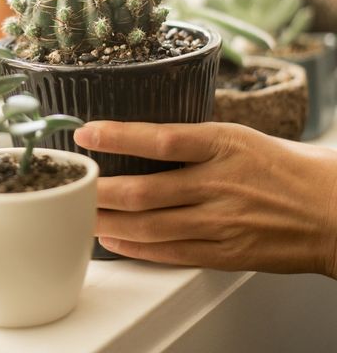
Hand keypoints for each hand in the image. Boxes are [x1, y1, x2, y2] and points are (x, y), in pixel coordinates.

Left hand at [74, 121, 336, 275]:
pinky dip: (139, 248)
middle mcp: (219, 182)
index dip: (118, 135)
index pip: (160, 137)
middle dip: (102, 190)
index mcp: (224, 144)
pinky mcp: (226, 252)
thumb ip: (193, 140)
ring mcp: (222, 221)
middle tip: (74, 186)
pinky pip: (173, 252)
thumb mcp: (239, 136)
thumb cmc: (285, 166)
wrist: (333, 209)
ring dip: (111, 223)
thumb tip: (142, 138)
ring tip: (82, 216)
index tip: (85, 132)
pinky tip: (116, 242)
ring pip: (152, 225)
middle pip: (146, 189)